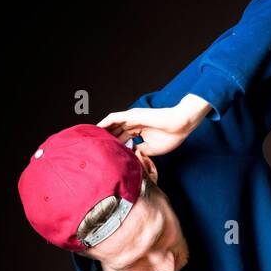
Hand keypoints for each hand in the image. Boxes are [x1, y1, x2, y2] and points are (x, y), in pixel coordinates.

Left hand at [97, 94, 214, 156]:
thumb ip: (139, 151)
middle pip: (115, 131)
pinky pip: (114, 117)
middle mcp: (134, 123)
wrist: (180, 125)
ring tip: (91, 138)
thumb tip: (129, 156)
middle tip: (93, 148)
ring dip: (102, 130)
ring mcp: (132, 118)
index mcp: (139, 131)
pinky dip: (105, 122)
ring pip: (112, 124)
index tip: (106, 155)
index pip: (122, 138)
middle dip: (105, 139)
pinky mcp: (132, 115)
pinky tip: (96, 128)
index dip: (114, 146)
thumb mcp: (151, 149)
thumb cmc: (170, 136)